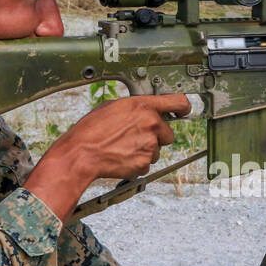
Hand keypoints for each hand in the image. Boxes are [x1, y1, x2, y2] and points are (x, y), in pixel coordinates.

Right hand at [23, 94, 190, 218]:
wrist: (82, 154)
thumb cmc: (91, 130)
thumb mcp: (113, 106)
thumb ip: (136, 107)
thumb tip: (146, 108)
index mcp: (143, 106)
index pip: (177, 102)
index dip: (183, 107)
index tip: (184, 110)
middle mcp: (151, 124)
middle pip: (168, 133)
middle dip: (156, 135)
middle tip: (136, 136)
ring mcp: (149, 146)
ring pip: (157, 149)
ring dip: (145, 150)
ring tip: (123, 147)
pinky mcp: (144, 164)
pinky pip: (147, 163)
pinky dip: (137, 162)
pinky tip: (122, 156)